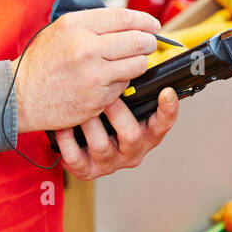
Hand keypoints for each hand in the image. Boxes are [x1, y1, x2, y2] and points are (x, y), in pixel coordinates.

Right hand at [14, 7, 161, 133]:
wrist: (21, 96)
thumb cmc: (42, 60)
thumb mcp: (62, 29)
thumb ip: (94, 23)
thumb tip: (131, 22)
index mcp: (77, 25)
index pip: (125, 17)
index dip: (145, 20)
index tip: (153, 25)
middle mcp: (86, 48)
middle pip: (138, 41)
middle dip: (149, 42)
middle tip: (149, 43)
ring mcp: (93, 75)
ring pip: (138, 65)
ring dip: (139, 63)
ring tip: (128, 62)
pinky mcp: (97, 98)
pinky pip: (124, 86)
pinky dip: (121, 82)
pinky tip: (107, 80)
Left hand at [53, 88, 179, 179]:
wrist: (80, 144)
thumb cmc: (106, 116)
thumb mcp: (126, 105)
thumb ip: (133, 91)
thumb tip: (136, 60)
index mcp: (146, 134)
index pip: (163, 123)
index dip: (168, 110)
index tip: (166, 92)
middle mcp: (131, 151)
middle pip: (132, 136)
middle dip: (118, 113)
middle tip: (107, 95)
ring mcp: (110, 163)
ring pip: (102, 146)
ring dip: (89, 125)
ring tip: (80, 107)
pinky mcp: (87, 171)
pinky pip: (76, 158)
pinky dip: (67, 140)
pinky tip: (63, 126)